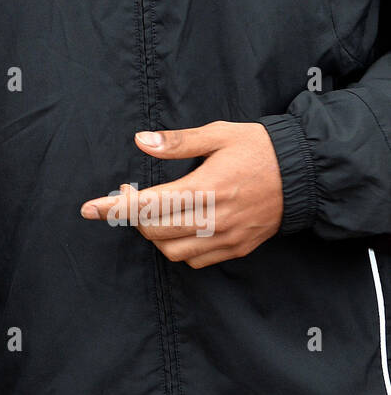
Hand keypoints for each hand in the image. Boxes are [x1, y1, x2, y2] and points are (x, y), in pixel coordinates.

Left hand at [80, 121, 283, 268]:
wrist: (305, 174)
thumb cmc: (259, 148)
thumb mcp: (219, 134)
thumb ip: (178, 142)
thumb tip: (141, 141)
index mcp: (207, 187)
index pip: (149, 204)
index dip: (114, 208)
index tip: (89, 209)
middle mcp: (215, 218)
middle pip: (154, 231)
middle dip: (133, 216)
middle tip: (130, 194)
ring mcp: (227, 238)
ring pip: (172, 251)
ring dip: (153, 234)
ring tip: (153, 210)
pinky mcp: (237, 249)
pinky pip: (196, 260)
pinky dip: (178, 248)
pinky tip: (177, 226)